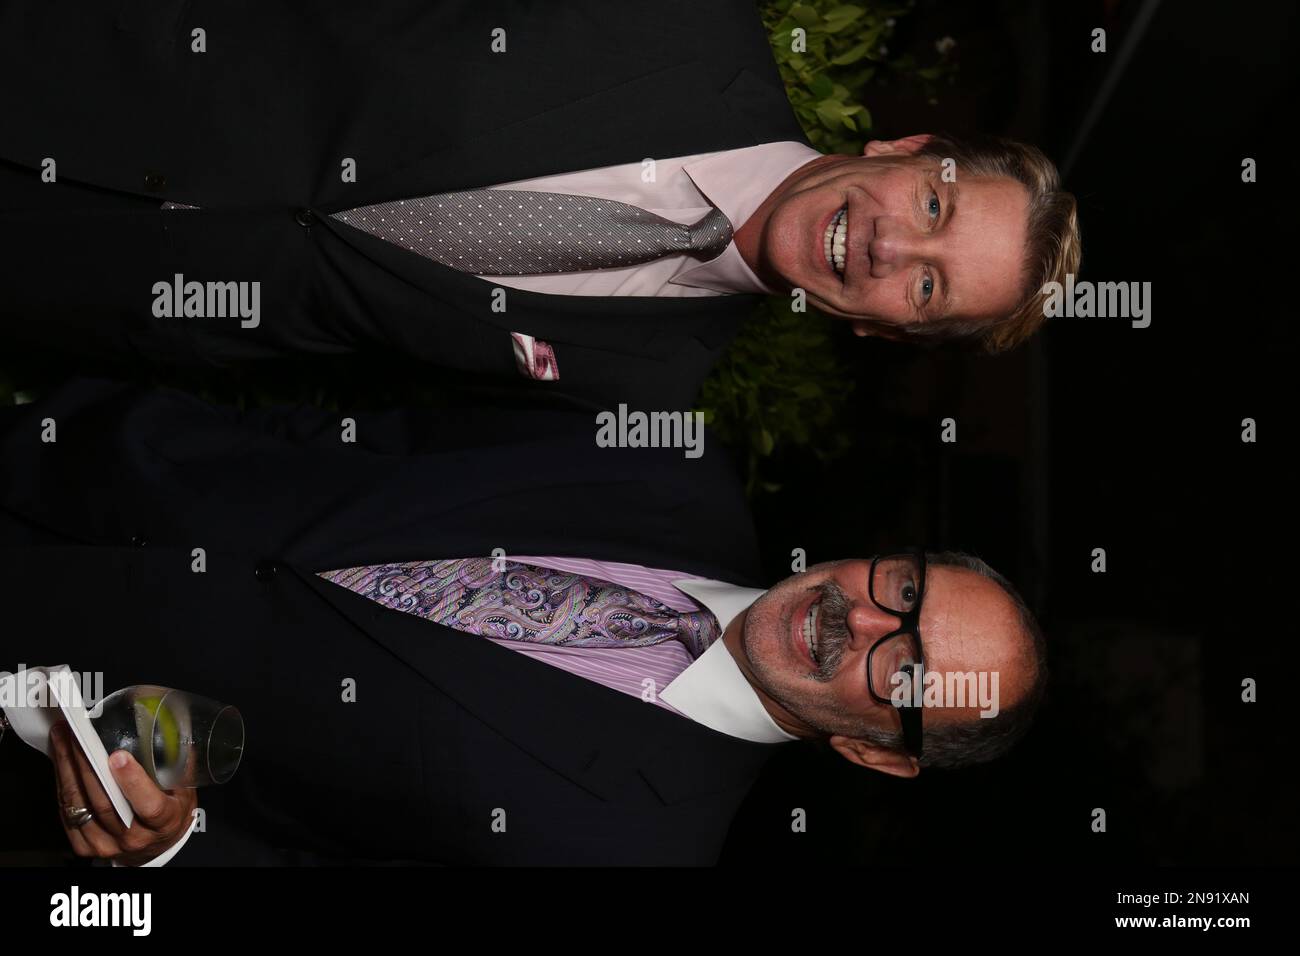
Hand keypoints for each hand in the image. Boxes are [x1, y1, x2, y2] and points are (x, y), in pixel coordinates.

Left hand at [49, 720, 198, 865]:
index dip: (132, 781)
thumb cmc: (171, 810)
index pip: (149, 805)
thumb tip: (163, 726)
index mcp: (164, 822)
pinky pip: (67, 811)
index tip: (118, 755)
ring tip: (63, 739)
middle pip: (105, 802)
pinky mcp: (85, 845)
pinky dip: (62, 783)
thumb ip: (174, 764)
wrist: (156, 846)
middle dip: (87, 764)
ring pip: (80, 804)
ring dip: (67, 767)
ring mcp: (106, 843)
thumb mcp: (183, 789)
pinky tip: (62, 761)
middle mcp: (134, 837)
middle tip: (78, 734)